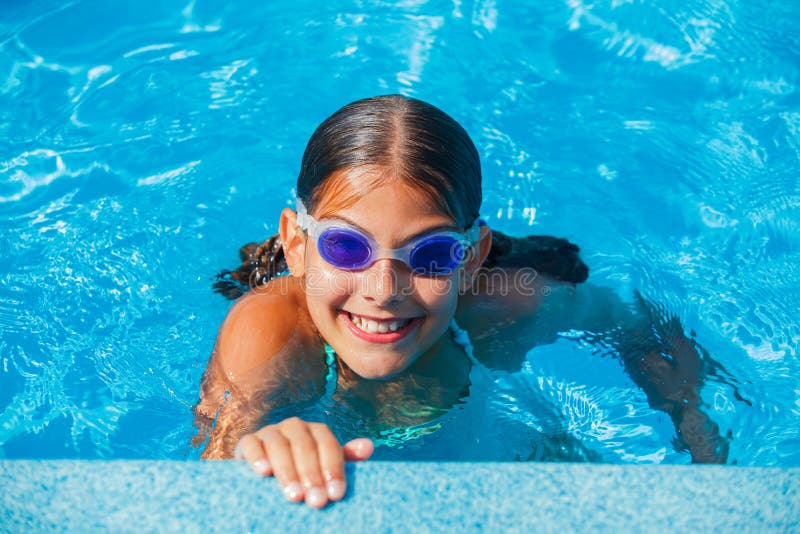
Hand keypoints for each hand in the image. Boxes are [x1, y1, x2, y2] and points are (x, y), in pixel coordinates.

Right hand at [234, 417, 373, 507]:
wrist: (264, 468)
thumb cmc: (303, 469)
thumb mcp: (324, 464)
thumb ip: (345, 457)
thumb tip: (369, 447)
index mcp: (316, 431)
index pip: (328, 445)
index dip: (333, 469)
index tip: (336, 495)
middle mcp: (295, 427)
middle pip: (305, 446)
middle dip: (312, 475)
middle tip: (316, 502)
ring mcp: (270, 432)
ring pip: (279, 445)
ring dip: (287, 470)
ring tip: (294, 495)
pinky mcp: (248, 441)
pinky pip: (251, 444)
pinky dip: (257, 456)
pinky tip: (263, 473)